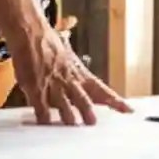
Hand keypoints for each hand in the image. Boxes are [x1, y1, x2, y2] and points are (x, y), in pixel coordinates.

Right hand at [12, 27, 131, 125]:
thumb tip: (79, 65)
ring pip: (64, 106)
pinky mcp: (36, 88)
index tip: (128, 110)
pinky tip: (45, 124)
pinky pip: (41, 108)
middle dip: (89, 112)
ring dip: (69, 117)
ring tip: (73, 126)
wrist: (30, 32)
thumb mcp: (67, 53)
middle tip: (94, 123)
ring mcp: (53, 85)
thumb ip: (74, 66)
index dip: (115, 100)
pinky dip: (44, 118)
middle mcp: (69, 80)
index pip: (100, 89)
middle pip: (83, 100)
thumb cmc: (47, 41)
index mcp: (78, 73)